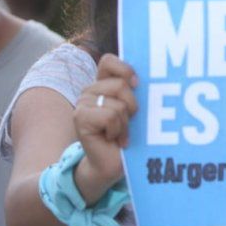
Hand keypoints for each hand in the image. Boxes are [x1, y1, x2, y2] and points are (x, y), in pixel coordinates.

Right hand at [73, 53, 138, 188]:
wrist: (112, 164)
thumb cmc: (128, 136)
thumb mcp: (135, 110)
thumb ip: (135, 91)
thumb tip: (145, 77)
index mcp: (103, 84)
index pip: (108, 61)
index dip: (125, 69)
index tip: (137, 84)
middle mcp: (90, 90)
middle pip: (120, 84)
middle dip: (132, 106)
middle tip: (128, 122)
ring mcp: (82, 103)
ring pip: (117, 103)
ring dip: (125, 122)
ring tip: (120, 133)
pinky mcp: (80, 117)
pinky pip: (110, 116)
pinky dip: (117, 130)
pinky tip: (113, 139)